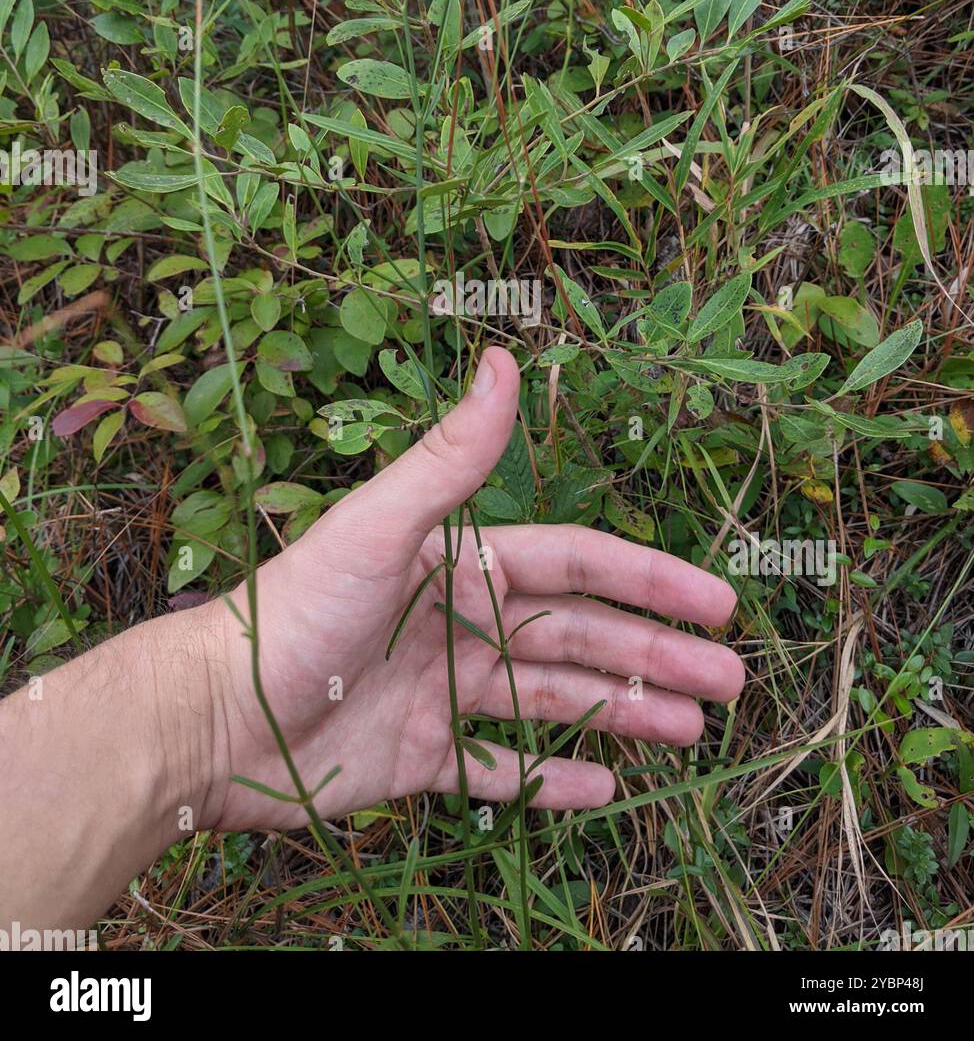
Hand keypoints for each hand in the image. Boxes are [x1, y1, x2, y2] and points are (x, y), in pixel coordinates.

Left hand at [200, 347, 744, 827]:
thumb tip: (503, 357)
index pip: (578, 566)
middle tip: (729, 686)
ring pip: (553, 701)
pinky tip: (604, 789)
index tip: (718, 605)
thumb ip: (451, 456)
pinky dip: (550, 780)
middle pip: (579, 636)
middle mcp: (462, 623)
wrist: (212, 718)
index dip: (650, 580)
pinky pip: (499, 770)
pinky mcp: (417, 755)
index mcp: (463, 564)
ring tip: (691, 735)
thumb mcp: (380, 526)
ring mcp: (443, 691)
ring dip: (623, 713)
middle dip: (656, 657)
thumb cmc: (293, 612)